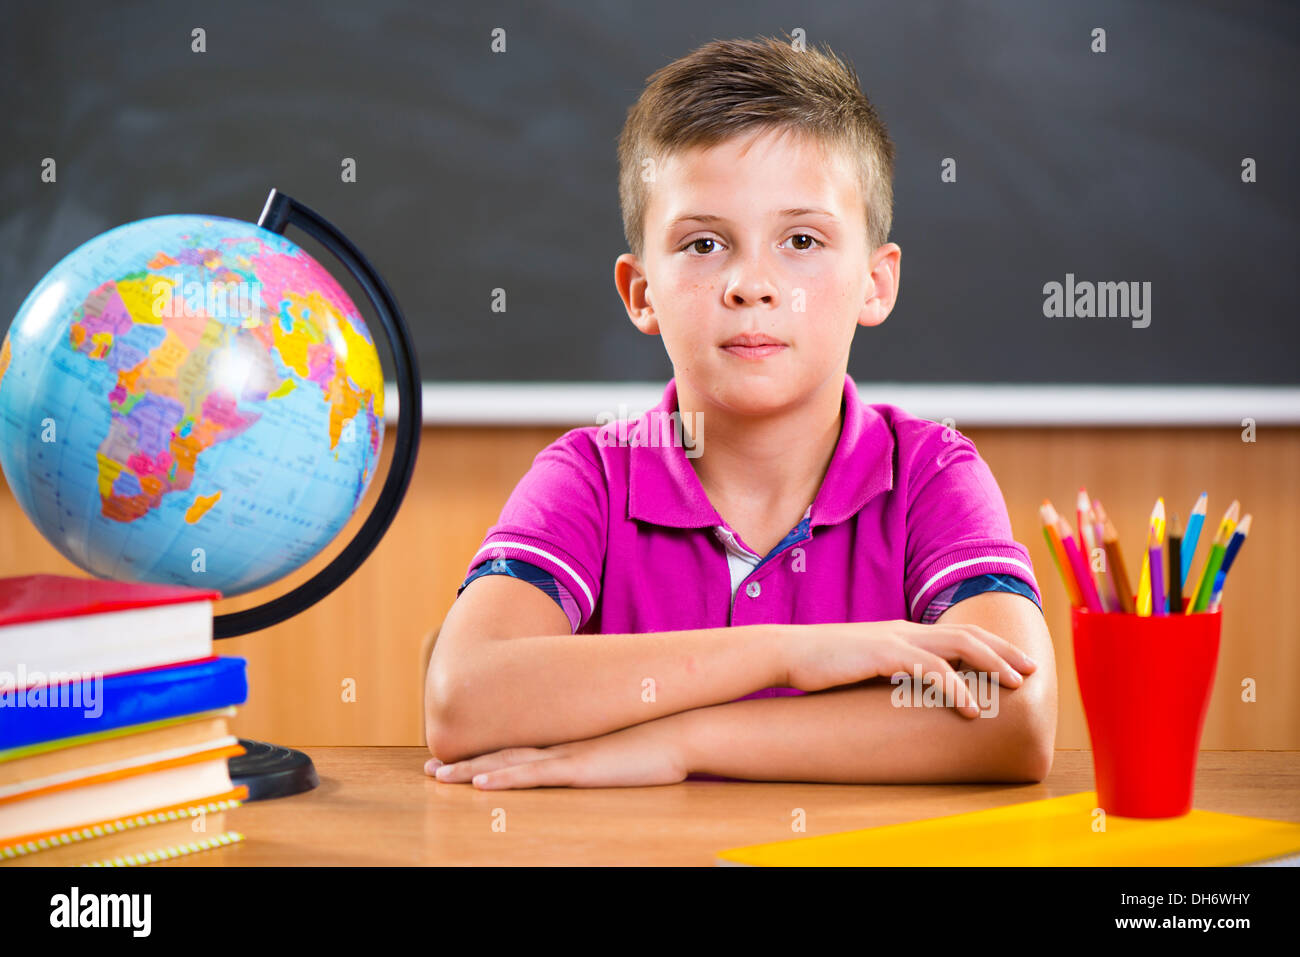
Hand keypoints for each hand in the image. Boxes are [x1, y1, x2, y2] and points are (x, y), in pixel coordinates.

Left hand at [424, 712, 691, 788]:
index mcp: (569, 742)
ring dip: (469, 771)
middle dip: (464, 761)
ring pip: (507, 762)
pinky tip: (480, 784)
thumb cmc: (660, 742)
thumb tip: (599, 759)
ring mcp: (567, 755)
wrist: (683, 730)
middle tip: (430, 767)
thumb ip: (604, 753)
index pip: (518, 747)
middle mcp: (561, 745)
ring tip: (437, 775)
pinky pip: (533, 775)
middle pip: (502, 753)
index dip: (485, 753)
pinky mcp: (578, 769)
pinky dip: (503, 778)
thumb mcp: (623, 750)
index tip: (457, 758)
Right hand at [782, 619, 1037, 716]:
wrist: (786, 653)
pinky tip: (970, 707)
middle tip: (1032, 671)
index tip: (1015, 664)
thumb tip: (905, 693)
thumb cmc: (819, 664)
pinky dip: (956, 687)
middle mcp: (905, 631)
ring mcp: (895, 640)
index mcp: (902, 633)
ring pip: (959, 647)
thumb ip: (886, 672)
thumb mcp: (861, 666)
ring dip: (992, 665)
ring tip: (1015, 686)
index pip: (957, 635)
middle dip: (1004, 652)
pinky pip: (930, 670)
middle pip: (968, 636)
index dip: (990, 647)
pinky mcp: (883, 654)